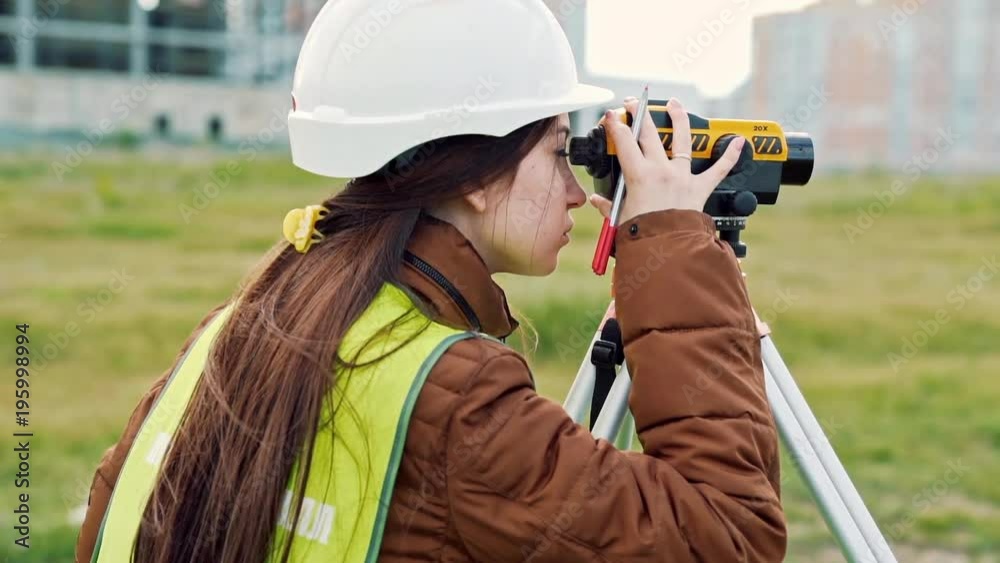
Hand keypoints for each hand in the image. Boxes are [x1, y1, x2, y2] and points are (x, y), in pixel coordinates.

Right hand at [588, 97, 745, 222]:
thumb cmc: (643, 237)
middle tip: (632, 103)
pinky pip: (718, 170)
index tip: (610, 115)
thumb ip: (607, 206)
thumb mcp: (618, 219)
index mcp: (638, 176)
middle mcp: (661, 170)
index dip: (614, 125)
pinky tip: (739, 142)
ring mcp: (682, 176)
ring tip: (674, 104)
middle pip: (649, 133)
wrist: (667, 250)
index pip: (624, 141)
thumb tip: (597, 200)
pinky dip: (730, 156)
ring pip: (682, 139)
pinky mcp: (700, 188)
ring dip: (678, 118)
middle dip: (639, 113)